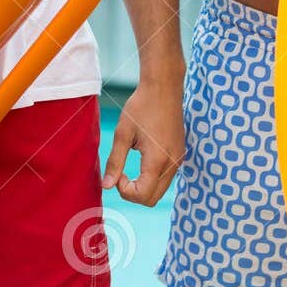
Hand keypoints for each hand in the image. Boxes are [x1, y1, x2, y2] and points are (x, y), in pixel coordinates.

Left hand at [103, 75, 184, 205]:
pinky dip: (152, 177)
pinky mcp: (180, 154)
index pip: (143, 196)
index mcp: (157, 160)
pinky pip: (166, 177)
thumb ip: (115, 162)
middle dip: (134, 193)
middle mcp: (173, 164)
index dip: (125, 191)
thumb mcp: (122, 133)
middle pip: (153, 199)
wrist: (164, 87)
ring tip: (131, 165)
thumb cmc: (141, 106)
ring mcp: (179, 159)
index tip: (118, 173)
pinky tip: (142, 158)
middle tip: (122, 173)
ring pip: (160, 190)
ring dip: (143, 186)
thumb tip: (106, 186)